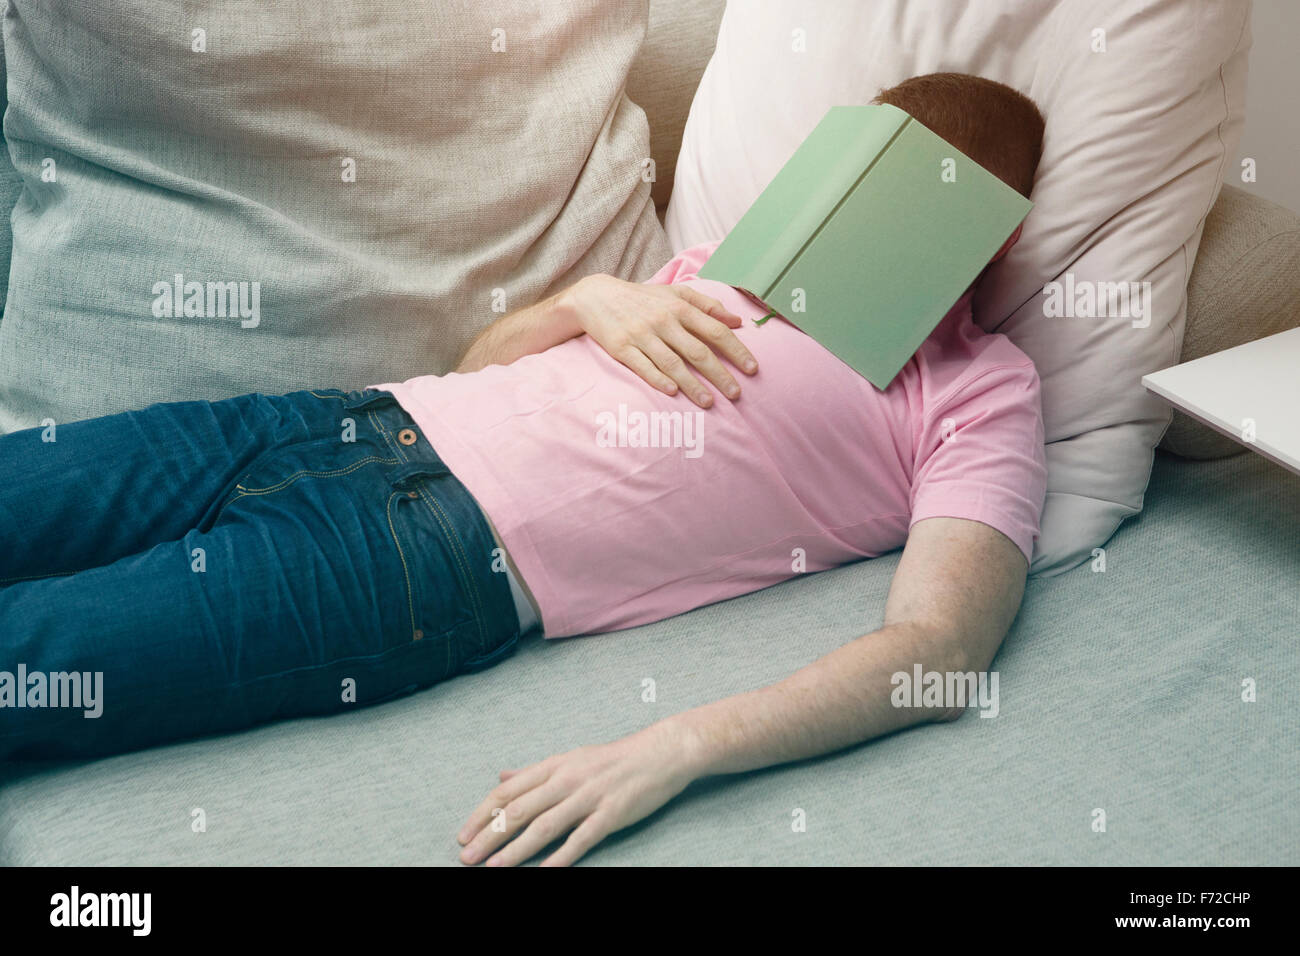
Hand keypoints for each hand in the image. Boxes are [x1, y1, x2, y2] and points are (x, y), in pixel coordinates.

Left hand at [456, 721, 698, 866]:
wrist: (659, 754)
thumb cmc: (612, 759)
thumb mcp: (569, 758)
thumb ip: (534, 772)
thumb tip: (502, 777)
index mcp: (554, 766)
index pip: (508, 791)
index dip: (482, 814)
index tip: (463, 834)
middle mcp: (566, 780)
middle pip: (519, 810)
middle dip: (489, 835)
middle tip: (467, 856)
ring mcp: (588, 797)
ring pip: (543, 826)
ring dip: (515, 849)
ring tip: (493, 867)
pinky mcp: (610, 814)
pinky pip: (580, 839)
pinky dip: (559, 857)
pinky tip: (543, 871)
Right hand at [563, 273, 757, 407]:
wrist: (596, 297)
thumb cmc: (643, 298)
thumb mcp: (675, 292)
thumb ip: (707, 305)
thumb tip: (738, 320)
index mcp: (680, 307)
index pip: (715, 329)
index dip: (736, 350)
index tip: (752, 369)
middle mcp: (663, 321)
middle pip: (697, 351)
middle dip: (719, 374)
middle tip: (736, 394)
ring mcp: (642, 335)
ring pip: (672, 363)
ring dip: (692, 385)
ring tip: (709, 403)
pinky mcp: (622, 348)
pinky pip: (643, 367)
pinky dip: (658, 379)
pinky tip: (673, 392)